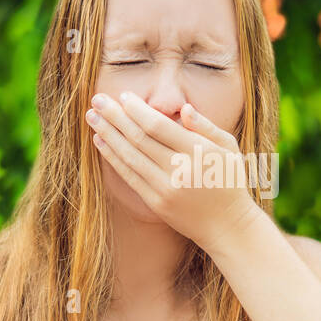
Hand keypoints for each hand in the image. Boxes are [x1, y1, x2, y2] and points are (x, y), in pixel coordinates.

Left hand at [85, 91, 266, 254]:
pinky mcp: (156, 203)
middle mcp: (180, 170)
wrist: (227, 225)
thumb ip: (206, 126)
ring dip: (108, 134)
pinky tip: (101, 142)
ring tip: (92, 117)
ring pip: (130, 156)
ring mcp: (166, 188)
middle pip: (139, 138)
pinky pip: (130, 176)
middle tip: (97, 100)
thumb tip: (183, 108)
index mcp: (198, 152)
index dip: (137, 110)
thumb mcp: (228, 148)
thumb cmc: (229, 181)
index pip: (158, 126)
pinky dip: (113, 157)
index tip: (124, 95)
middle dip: (115, 116)